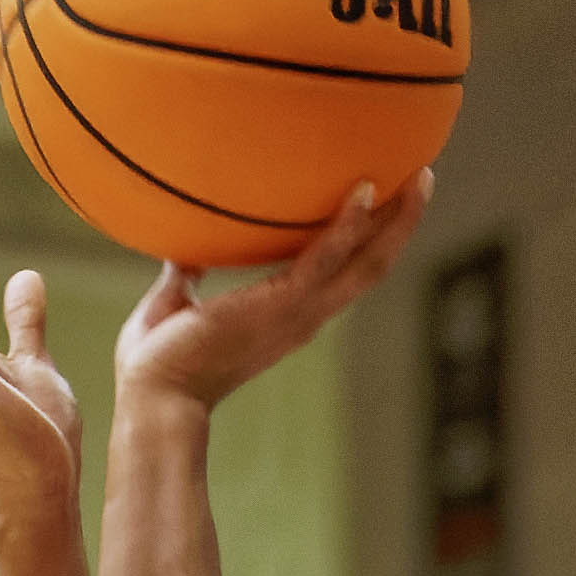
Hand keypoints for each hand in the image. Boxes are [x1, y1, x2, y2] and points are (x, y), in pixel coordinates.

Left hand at [111, 171, 431, 410]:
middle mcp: (303, 316)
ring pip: (366, 263)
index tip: (385, 203)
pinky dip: (348, 226)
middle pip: (371, 267)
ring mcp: (297, 312)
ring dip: (397, 220)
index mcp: (285, 315)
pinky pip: (325, 259)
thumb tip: (180, 253)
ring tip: (420, 178)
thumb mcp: (174, 305)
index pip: (341, 273)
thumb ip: (185, 278)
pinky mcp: (281, 306)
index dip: (367, 240)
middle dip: (401, 224)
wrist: (152, 397)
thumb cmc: (157, 363)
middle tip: (423, 179)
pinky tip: (365, 191)